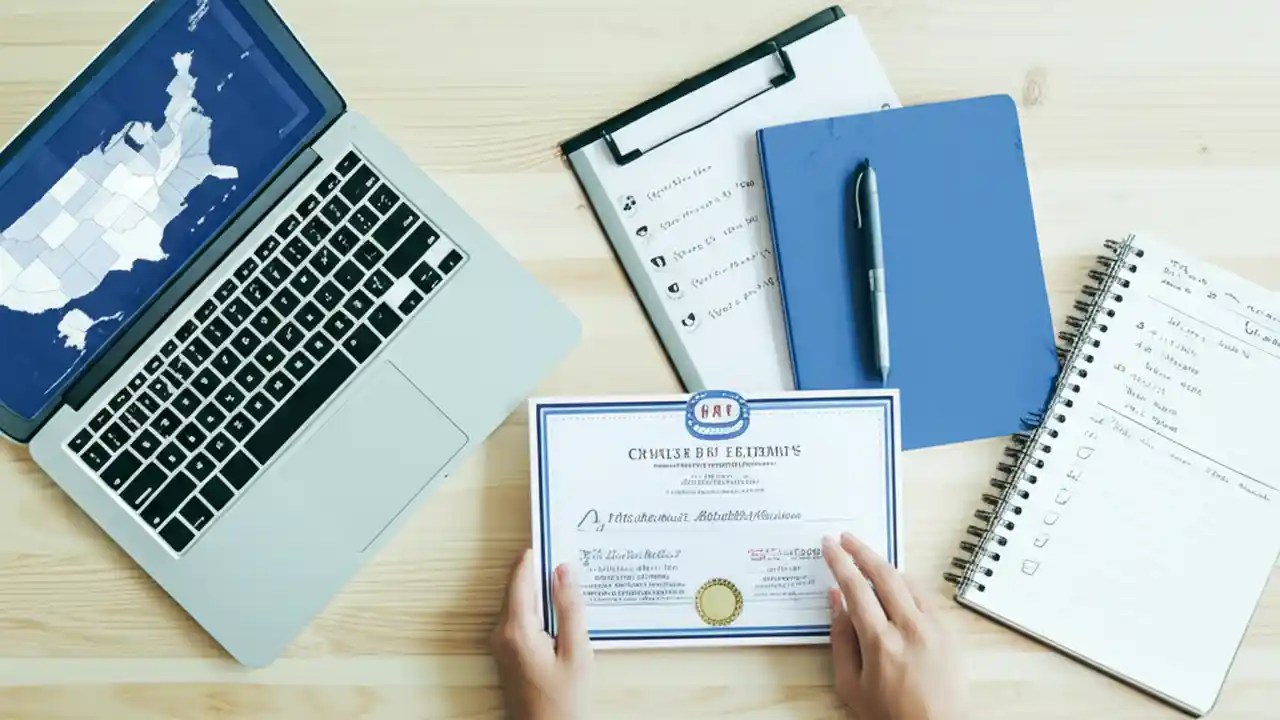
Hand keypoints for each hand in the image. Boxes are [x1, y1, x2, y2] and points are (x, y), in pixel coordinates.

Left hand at [491, 549, 592, 719]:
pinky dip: (537, 610)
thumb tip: (563, 571)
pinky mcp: (506, 651)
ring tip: (569, 588)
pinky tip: (560, 615)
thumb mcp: (577, 653)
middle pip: (518, 586)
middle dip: (542, 573)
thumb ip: (569, 608)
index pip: (520, 576)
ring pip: (518, 602)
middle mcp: (501, 633)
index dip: (535, 555)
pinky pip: (519, 618)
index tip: (552, 538)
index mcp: (517, 629)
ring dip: (541, 592)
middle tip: (568, 563)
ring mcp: (500, 643)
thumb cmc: (562, 703)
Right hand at [823, 533, 966, 719]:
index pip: (856, 588)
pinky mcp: (948, 630)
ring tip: (868, 561)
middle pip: (883, 574)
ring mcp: (933, 627)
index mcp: (880, 642)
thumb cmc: (888, 713)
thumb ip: (840, 638)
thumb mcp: (850, 684)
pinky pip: (925, 595)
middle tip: (847, 538)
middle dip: (862, 551)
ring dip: (885, 566)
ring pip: (907, 580)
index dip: (840, 562)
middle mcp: (909, 628)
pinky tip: (896, 585)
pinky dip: (907, 584)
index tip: (829, 545)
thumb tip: (835, 599)